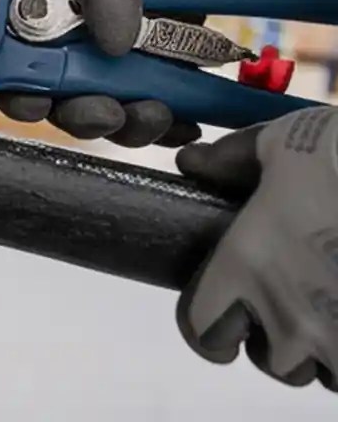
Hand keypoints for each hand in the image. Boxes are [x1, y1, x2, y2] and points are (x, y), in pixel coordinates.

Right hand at [0, 0, 243, 146]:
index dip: (11, 85)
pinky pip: (149, 108)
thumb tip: (110, 46)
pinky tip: (186, 121)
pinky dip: (167, 126)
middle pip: (50, 94)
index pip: (3, 53)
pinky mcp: (152, 65)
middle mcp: (62, 30)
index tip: (36, 99)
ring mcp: (108, 51)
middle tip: (106, 112)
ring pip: (101, 108)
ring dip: (124, 125)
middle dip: (75, 114)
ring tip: (156, 114)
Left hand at [175, 107, 337, 391]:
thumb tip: (190, 163)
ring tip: (333, 306)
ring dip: (324, 350)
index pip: (202, 329)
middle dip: (281, 340)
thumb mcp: (285, 142)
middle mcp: (288, 312)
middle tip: (299, 304)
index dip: (213, 329)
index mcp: (246, 263)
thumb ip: (234, 159)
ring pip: (320, 372)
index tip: (229, 318)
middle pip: (272, 359)